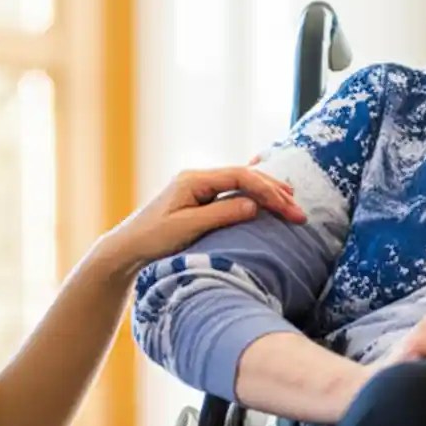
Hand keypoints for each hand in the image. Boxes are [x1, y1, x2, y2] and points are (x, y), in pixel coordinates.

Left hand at [98, 167, 306, 277]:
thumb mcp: (187, 228)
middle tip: (298, 210)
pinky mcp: (199, 201)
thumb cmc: (152, 239)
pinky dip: (253, 194)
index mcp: (193, 180)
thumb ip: (221, 214)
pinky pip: (232, 192)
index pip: (239, 177)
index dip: (267, 190)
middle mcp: (197, 178)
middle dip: (273, 192)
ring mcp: (198, 188)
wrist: (127, 248)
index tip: (288, 207)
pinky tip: (266, 194)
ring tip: (291, 199)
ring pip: (240, 183)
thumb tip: (254, 205)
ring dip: (266, 192)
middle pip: (243, 177)